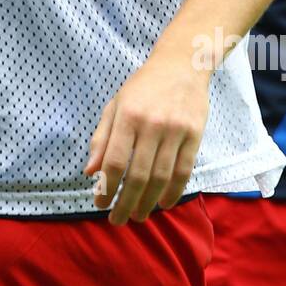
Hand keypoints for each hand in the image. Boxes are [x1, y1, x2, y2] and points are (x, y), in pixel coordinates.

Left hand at [84, 53, 209, 225]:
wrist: (181, 65)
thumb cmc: (142, 87)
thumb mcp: (115, 105)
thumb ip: (102, 138)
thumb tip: (90, 172)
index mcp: (128, 116)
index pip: (115, 161)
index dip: (107, 187)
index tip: (100, 204)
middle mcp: (152, 124)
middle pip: (138, 175)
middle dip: (126, 203)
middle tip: (118, 220)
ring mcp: (176, 130)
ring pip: (161, 177)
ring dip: (148, 202)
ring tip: (138, 216)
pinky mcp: (195, 135)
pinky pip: (184, 171)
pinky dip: (173, 191)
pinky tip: (163, 203)